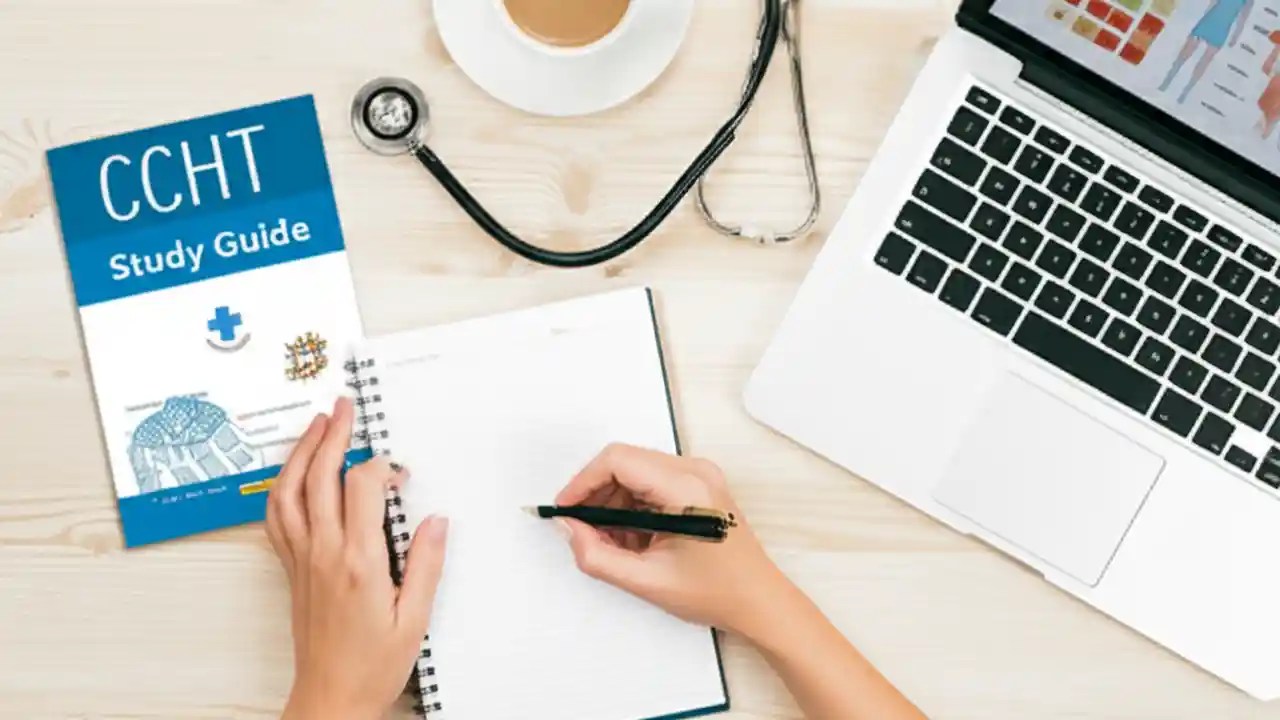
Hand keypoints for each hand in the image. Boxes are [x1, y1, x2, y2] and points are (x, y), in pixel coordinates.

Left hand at [267, 397, 448, 719]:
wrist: (331, 698)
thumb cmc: (372, 665)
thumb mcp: (415, 618)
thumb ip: (425, 565)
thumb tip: (434, 521)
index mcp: (359, 562)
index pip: (363, 488)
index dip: (382, 467)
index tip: (400, 470)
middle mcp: (324, 554)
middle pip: (320, 477)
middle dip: (333, 434)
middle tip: (344, 407)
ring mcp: (302, 559)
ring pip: (289, 491)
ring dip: (301, 452)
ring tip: (316, 425)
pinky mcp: (291, 569)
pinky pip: (278, 517)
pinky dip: (281, 486)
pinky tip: (292, 473)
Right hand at [555, 443, 787, 636]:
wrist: (759, 601)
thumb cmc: (717, 592)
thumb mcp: (646, 580)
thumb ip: (596, 555)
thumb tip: (568, 528)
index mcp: (686, 488)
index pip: (618, 460)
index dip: (583, 482)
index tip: (565, 509)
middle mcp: (696, 472)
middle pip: (625, 463)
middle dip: (597, 496)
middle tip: (582, 532)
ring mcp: (700, 476)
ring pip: (636, 473)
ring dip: (614, 504)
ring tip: (613, 544)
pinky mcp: (699, 485)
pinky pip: (652, 483)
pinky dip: (633, 507)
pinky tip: (633, 540)